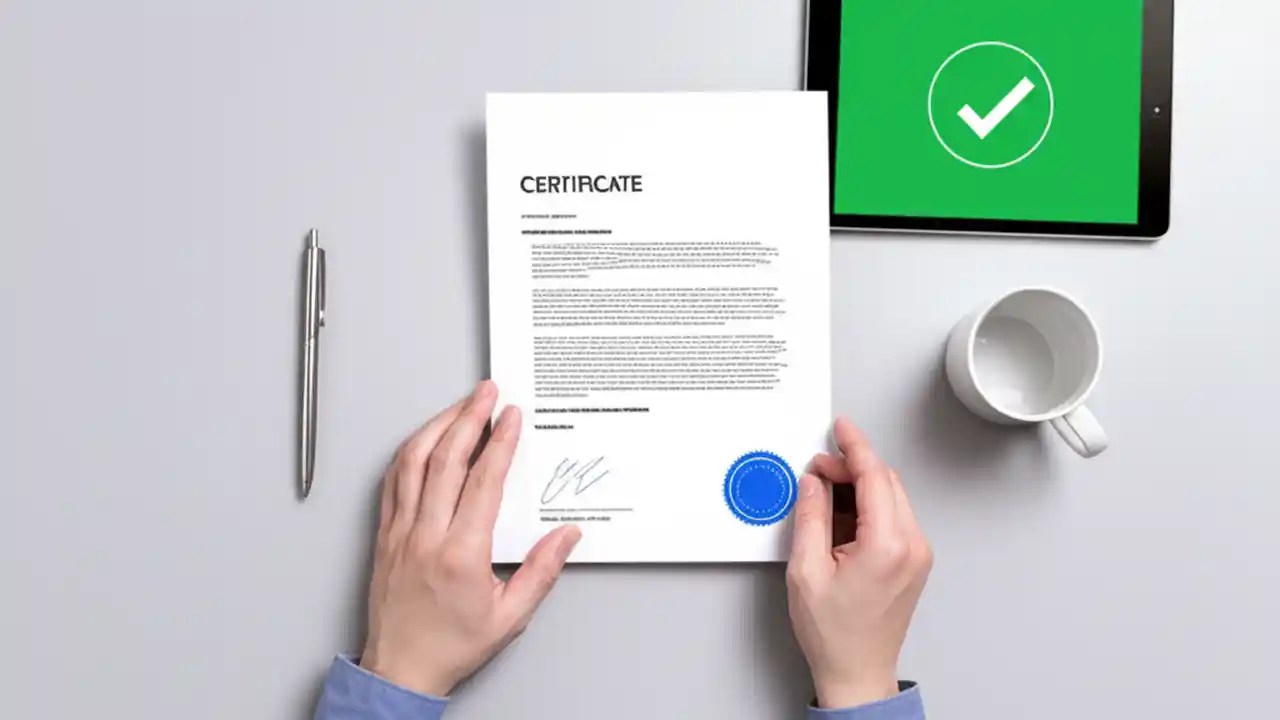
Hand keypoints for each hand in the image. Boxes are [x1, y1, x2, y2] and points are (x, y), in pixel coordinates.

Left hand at [359, 380, 580, 696]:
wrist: (400, 670)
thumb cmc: (450, 647)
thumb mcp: (510, 617)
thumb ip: (541, 571)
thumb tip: (566, 536)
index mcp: (460, 553)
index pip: (482, 481)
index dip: (500, 442)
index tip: (511, 417)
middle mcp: (425, 536)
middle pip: (446, 459)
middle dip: (469, 417)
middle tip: (486, 392)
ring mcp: (399, 532)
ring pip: (413, 462)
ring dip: (437, 426)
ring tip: (459, 406)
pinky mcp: (384, 535)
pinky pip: (392, 481)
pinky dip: (408, 452)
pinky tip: (423, 440)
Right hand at [786, 418, 932, 708]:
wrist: (857, 672)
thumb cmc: (834, 633)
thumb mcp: (806, 570)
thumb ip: (810, 516)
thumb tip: (813, 483)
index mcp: (887, 544)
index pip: (874, 475)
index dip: (854, 445)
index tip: (841, 428)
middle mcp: (912, 545)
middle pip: (886, 481)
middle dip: (852, 465)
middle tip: (818, 468)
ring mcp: (918, 553)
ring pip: (891, 496)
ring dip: (860, 486)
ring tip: (825, 494)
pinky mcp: (914, 561)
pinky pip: (894, 516)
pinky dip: (869, 506)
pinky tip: (842, 515)